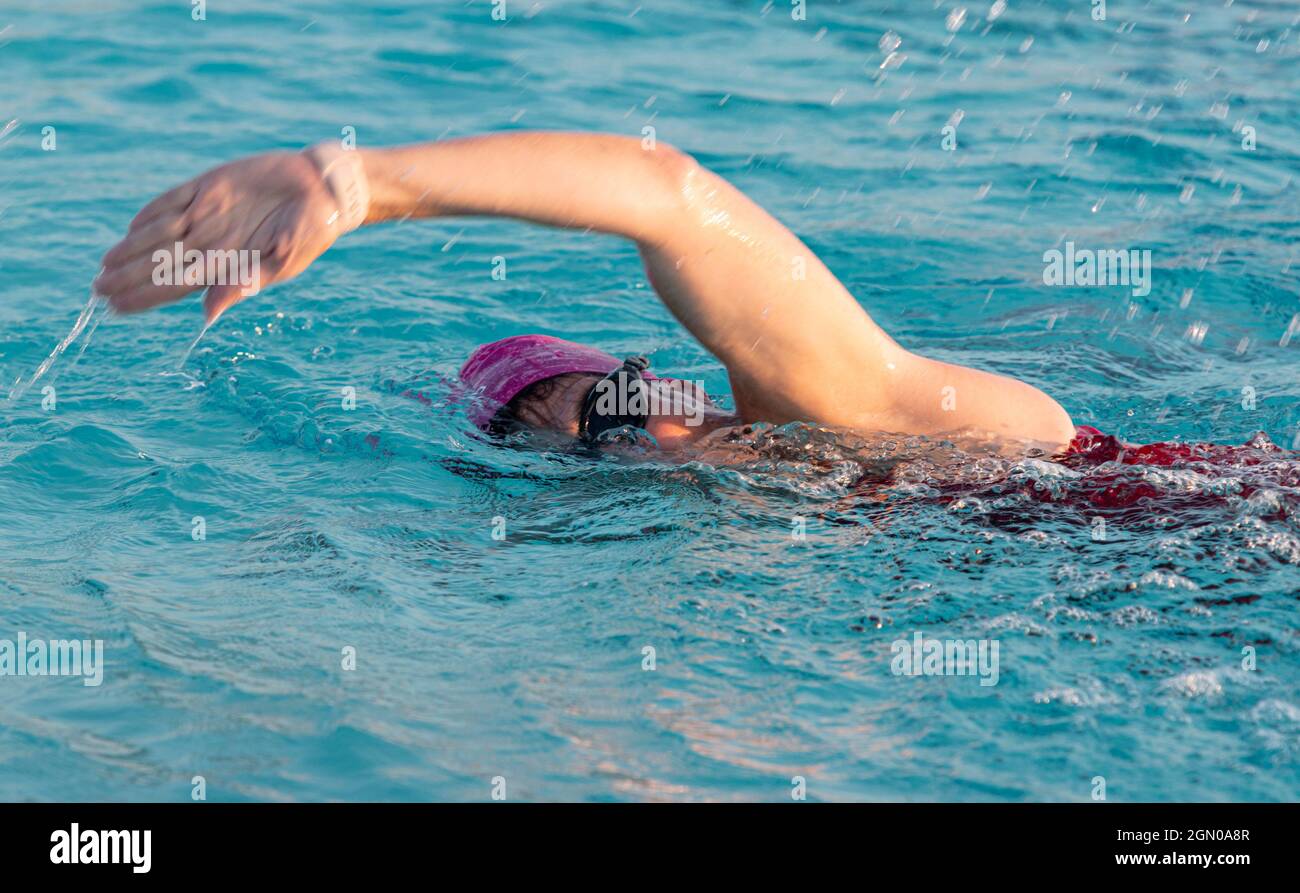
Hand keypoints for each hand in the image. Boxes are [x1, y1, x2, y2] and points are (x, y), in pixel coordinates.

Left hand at [95, 151, 343, 323]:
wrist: (326, 188)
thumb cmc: (313, 230)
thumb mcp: (284, 261)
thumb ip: (246, 284)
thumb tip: (208, 313)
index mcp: (229, 265)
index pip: (177, 286)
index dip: (147, 297)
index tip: (118, 309)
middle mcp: (212, 241)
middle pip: (161, 263)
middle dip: (128, 277)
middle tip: (97, 290)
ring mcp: (209, 213)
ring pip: (160, 234)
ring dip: (132, 249)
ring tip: (105, 264)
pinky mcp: (211, 186)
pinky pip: (174, 199)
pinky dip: (152, 212)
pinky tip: (132, 226)